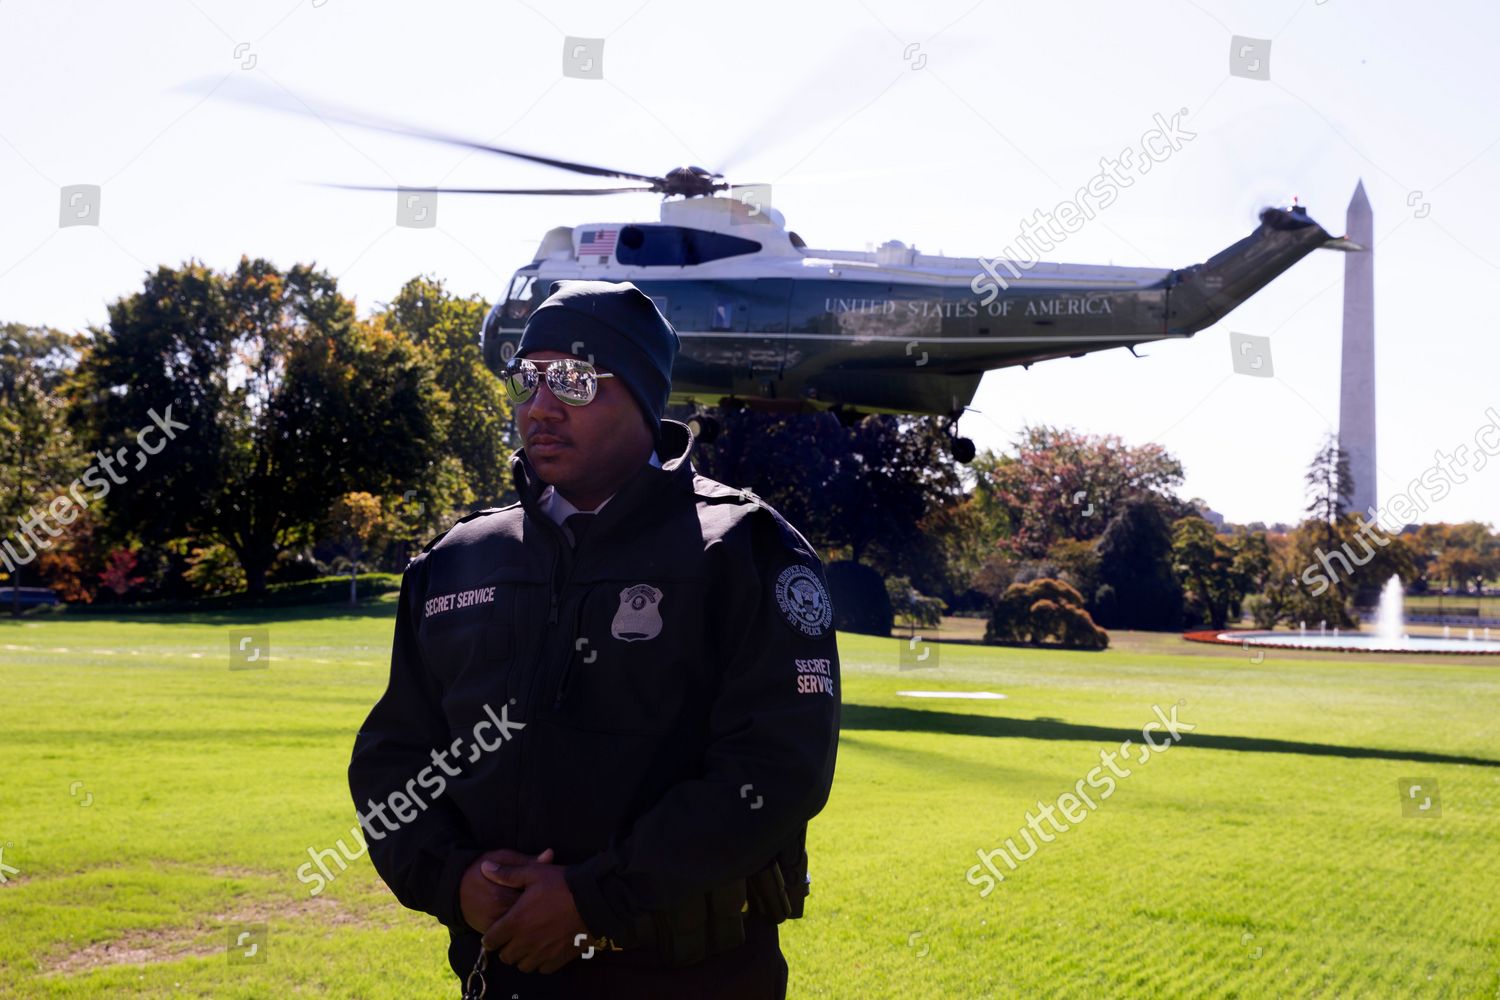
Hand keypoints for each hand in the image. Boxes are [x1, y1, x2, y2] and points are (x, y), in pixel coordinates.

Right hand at [460, 847, 552, 933]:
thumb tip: (550, 855)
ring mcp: (492, 924)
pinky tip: (530, 923)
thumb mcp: (503, 857)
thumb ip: (526, 860)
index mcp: (503, 893)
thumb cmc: (480, 867)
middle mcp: (497, 912)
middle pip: (528, 917)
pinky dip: (520, 931)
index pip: (533, 900)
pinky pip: (508, 936)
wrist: (454, 885)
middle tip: (552, 905)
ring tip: (543, 914)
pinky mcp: (488, 931)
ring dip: (532, 924)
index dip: (546, 897)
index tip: (554, 892)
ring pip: (519, 930)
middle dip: (541, 912)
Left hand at [481, 854, 588, 974]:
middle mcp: (526, 942)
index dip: (490, 938)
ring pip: (523, 966)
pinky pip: (542, 969)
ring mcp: (542, 952)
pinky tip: (545, 950)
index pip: (491, 941)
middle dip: (506, 948)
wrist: (594, 899)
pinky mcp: (558, 958)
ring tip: (529, 945)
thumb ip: (507, 875)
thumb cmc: (562, 884)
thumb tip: (485, 868)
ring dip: (523, 957)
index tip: (495, 933)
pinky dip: (541, 962)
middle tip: (513, 937)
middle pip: (506, 956)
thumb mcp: (533, 873)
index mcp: (515, 922)